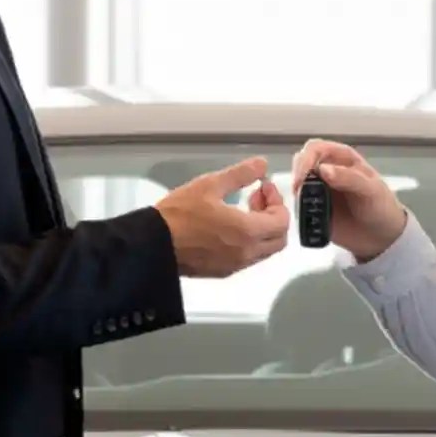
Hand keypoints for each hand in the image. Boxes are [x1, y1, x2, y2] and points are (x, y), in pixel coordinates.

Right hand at [155, 156, 289, 277]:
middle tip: (256, 198)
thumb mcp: (210, 185)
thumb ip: (241, 174)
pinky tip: (229, 227)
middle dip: (273, 216)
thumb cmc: (180, 214)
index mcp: (247, 232)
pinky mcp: (222, 272)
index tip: (262, 186)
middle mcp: (246, 253)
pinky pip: (248, 258)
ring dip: (262, 229)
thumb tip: (262, 164)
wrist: (153, 245)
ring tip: (241, 210)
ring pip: (264, 250)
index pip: (282, 221)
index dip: (277, 200)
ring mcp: (235, 266)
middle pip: (278, 239)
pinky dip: (249, 242)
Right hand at [292, 139, 406, 261]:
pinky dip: (296, 207)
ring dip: (296, 191)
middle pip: (301, 162)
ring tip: (303, 205)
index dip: (306, 159)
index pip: (316, 148)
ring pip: (297, 182)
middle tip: (300, 192)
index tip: (304, 177)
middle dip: (297, 174)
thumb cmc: (381, 206)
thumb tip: (323, 169)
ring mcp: (319, 189)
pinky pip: (298, 203)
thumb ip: (349, 178)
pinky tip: (304, 214)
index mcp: (342, 158)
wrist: (381, 236)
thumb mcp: (371, 190)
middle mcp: (327, 170)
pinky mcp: (314, 208)